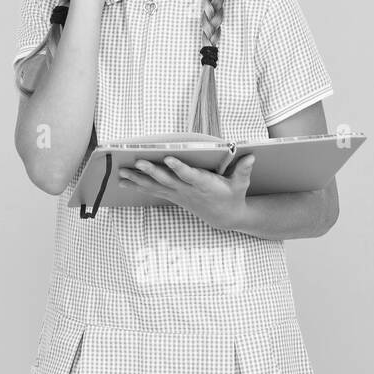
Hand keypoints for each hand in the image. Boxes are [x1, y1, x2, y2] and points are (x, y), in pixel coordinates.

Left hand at [118, 154, 255, 230]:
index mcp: (204, 185)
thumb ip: (243, 170)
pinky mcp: (172, 196)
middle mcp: (188, 190)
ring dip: (137, 180)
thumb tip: (252, 155)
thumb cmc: (233, 196)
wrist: (225, 218)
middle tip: (137, 162)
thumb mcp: (241, 184)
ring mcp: (178, 194)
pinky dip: (137, 186)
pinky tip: (121, 182)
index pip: (190, 175)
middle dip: (151, 171)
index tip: (169, 158)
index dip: (179, 168)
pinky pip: (152, 191)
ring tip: (121, 173)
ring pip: (155, 186)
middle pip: (167, 180)